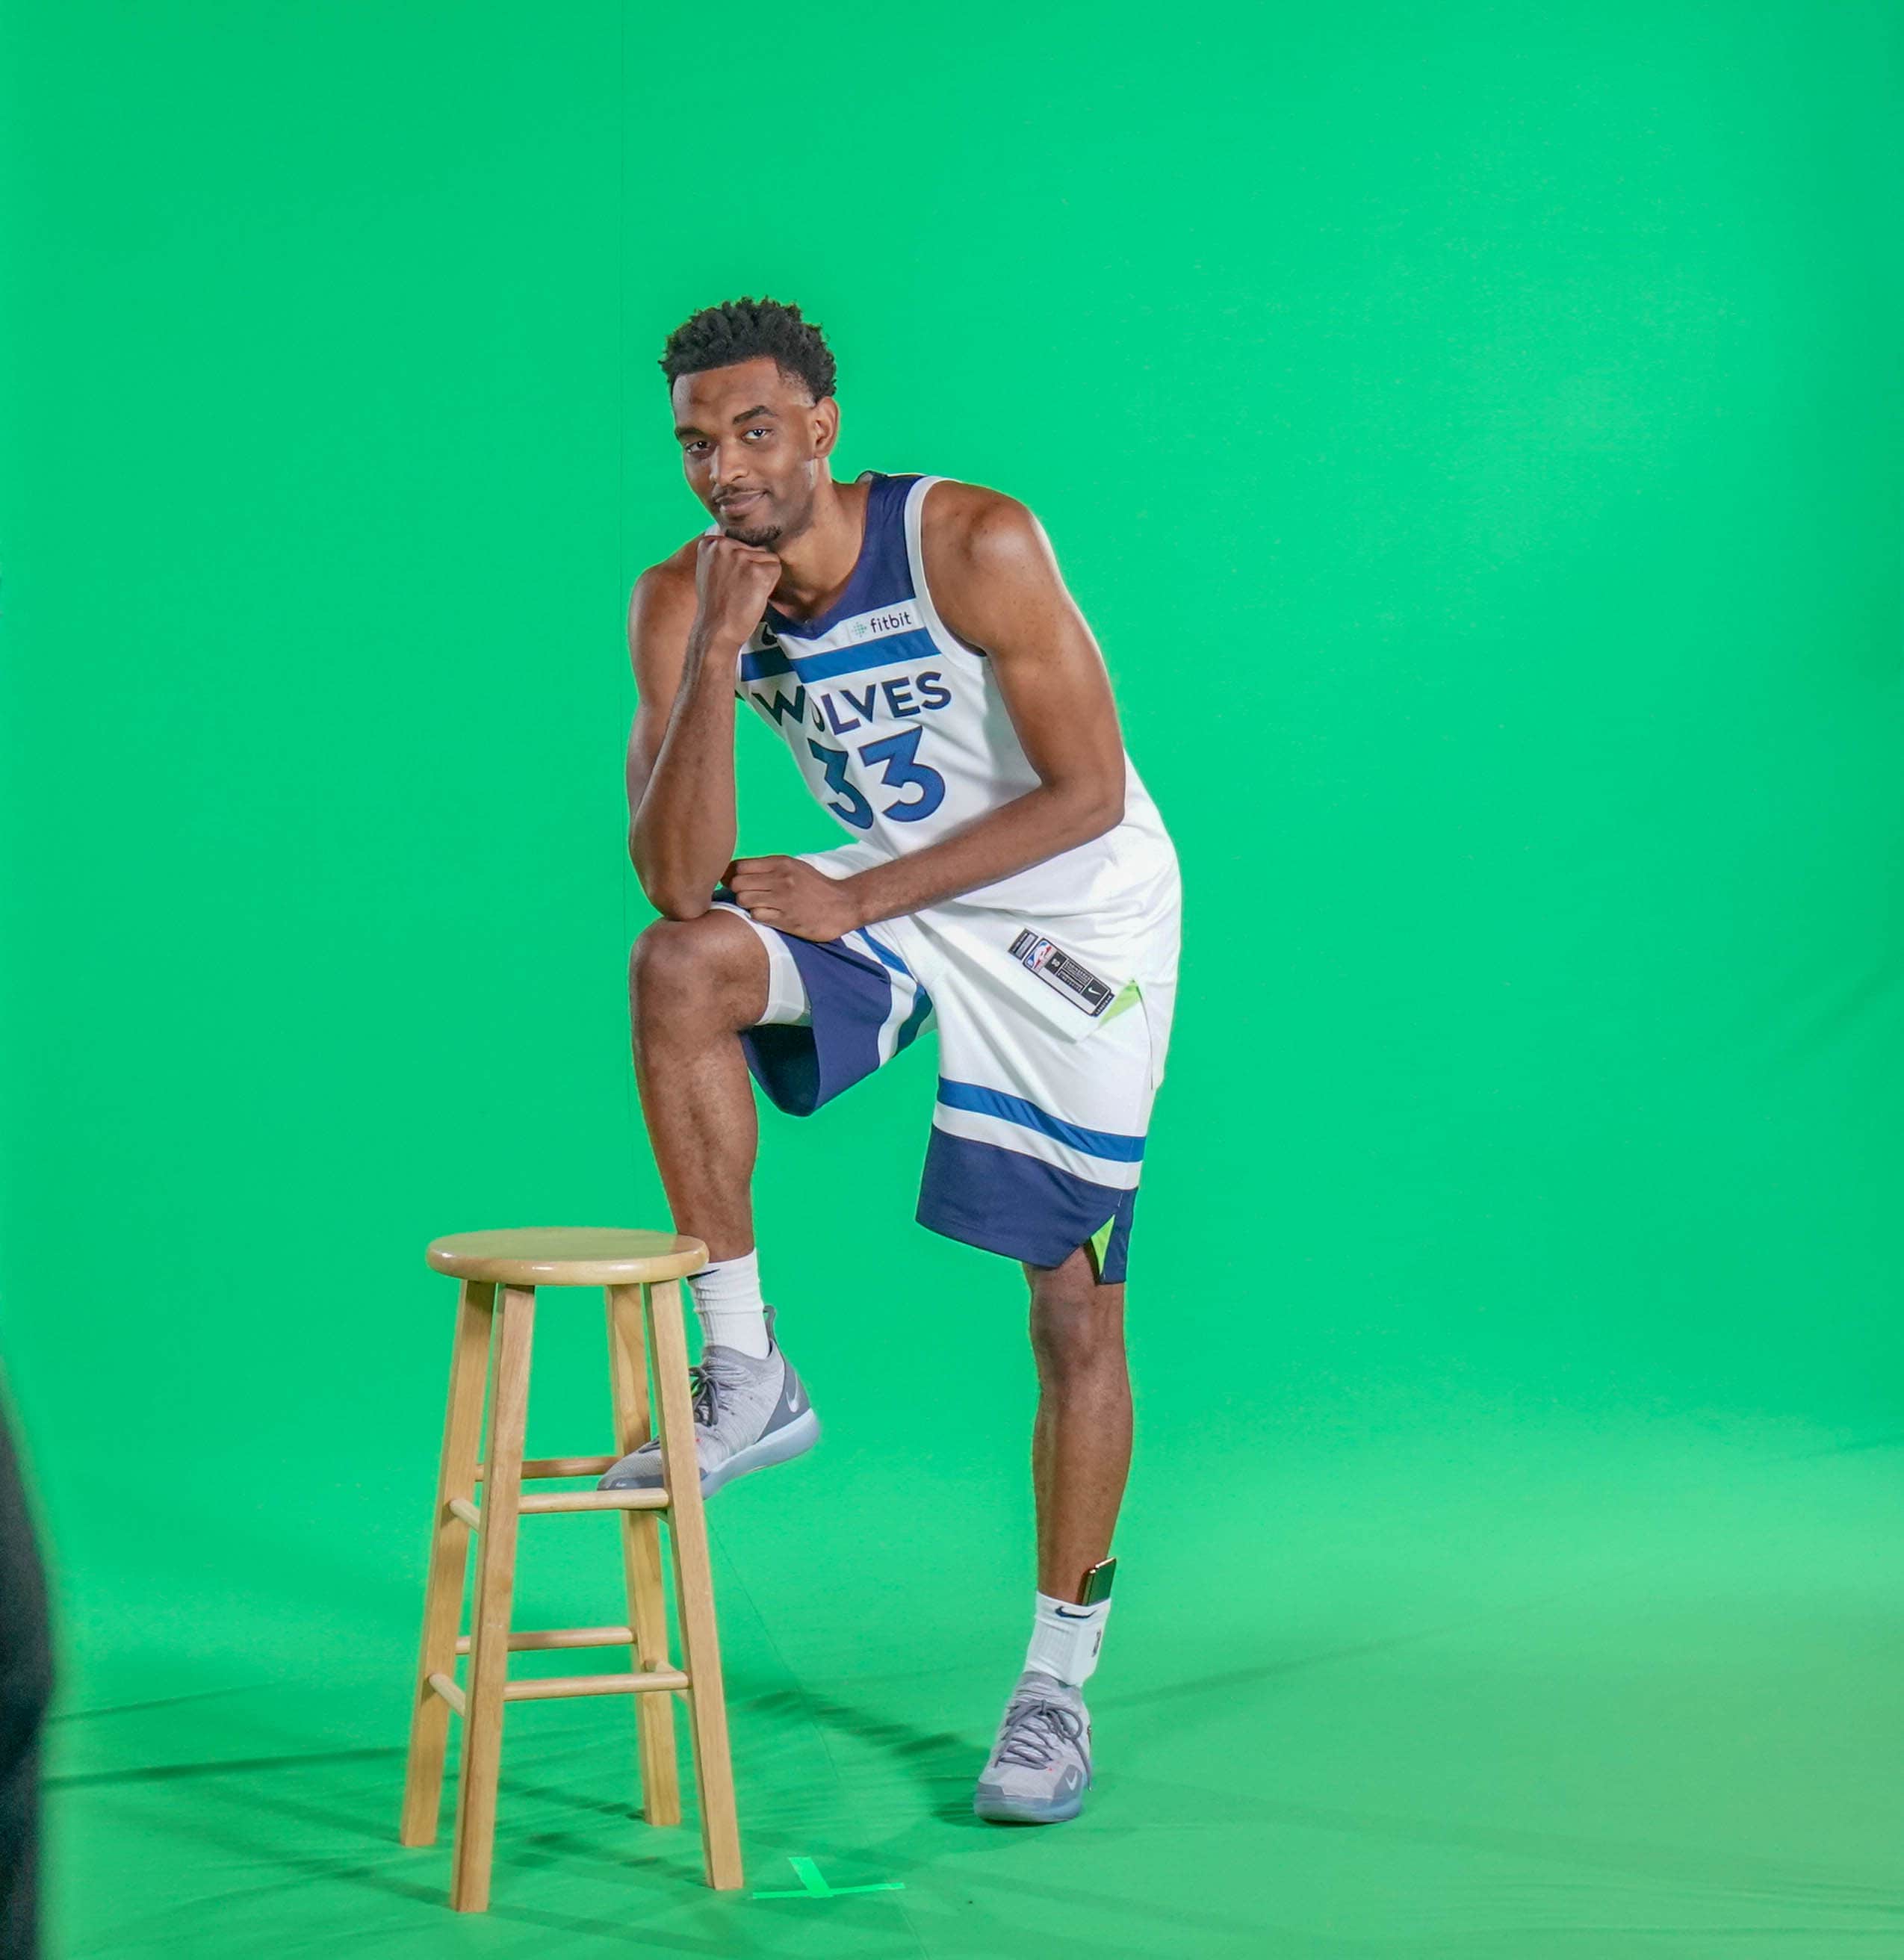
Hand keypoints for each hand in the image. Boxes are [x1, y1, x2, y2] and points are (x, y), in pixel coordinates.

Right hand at [693, 534, 779, 647]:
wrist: (716, 629)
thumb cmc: (716, 605)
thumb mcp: (711, 570)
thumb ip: (725, 554)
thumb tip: (751, 543)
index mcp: (710, 543)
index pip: (741, 543)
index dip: (741, 564)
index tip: (728, 580)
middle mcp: (724, 545)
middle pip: (756, 549)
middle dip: (752, 569)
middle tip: (737, 589)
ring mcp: (741, 557)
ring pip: (768, 559)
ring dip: (762, 577)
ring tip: (744, 593)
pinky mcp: (758, 571)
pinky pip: (776, 570)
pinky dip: (770, 585)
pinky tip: (753, 595)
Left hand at [723, 855, 864, 941]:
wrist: (843, 905)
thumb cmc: (815, 886)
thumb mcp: (794, 867)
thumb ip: (768, 868)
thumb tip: (736, 871)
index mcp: (781, 863)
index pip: (739, 866)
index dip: (731, 875)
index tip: (734, 882)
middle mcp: (780, 879)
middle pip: (737, 883)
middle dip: (736, 891)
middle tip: (747, 896)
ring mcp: (783, 899)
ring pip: (743, 900)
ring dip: (746, 905)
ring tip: (758, 906)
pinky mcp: (786, 919)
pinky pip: (757, 916)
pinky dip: (758, 916)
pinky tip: (768, 915)